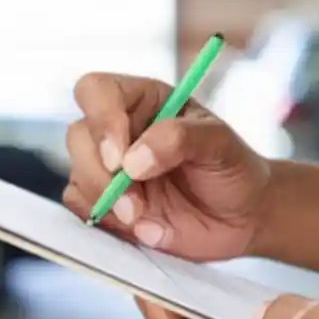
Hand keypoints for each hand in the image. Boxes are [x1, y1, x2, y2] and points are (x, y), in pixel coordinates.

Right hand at [61, 73, 272, 261]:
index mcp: (142, 100)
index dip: (101, 120)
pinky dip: (106, 222)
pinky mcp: (105, 203)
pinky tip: (144, 227)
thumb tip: (132, 161)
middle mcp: (118, 130)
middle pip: (78, 137)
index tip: (121, 158)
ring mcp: (108, 169)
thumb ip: (179, 139)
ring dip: (105, 201)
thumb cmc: (233, 168)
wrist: (242, 217)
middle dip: (101, 174)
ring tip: (143, 218)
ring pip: (76, 176)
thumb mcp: (219, 143)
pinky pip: (82, 208)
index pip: (96, 91)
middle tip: (135, 203)